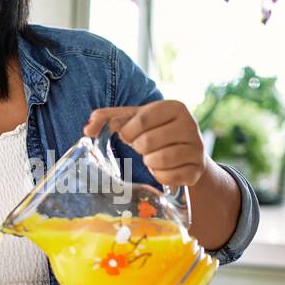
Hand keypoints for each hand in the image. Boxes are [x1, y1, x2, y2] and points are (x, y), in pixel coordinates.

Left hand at [83, 100, 206, 188]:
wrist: (185, 150)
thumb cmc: (154, 131)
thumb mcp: (133, 119)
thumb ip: (108, 118)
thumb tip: (88, 129)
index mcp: (175, 107)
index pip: (143, 119)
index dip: (128, 131)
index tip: (128, 135)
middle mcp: (190, 125)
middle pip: (149, 141)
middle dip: (138, 148)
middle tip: (142, 147)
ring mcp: (196, 149)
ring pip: (160, 160)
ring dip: (149, 162)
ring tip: (151, 157)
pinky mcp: (197, 170)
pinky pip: (169, 177)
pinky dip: (159, 176)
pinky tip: (161, 168)